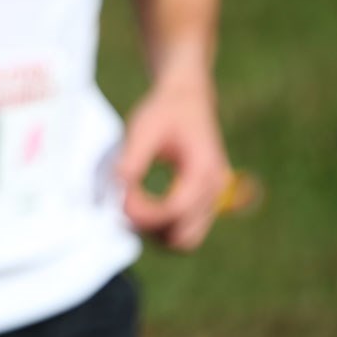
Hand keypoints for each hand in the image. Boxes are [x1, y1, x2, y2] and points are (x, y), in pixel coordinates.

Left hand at [118, 68, 229, 249]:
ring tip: (128, 211)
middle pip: (186, 237)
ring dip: (156, 234)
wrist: (187, 98)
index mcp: (205, 170)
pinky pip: (185, 227)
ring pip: (186, 238)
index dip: (145, 214)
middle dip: (151, 232)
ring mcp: (214, 199)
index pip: (176, 210)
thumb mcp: (144, 128)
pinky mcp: (204, 200)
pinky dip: (163, 227)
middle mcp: (216, 191)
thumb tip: (119, 189)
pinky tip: (139, 209)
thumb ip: (133, 159)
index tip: (119, 204)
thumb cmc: (166, 111)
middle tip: (122, 212)